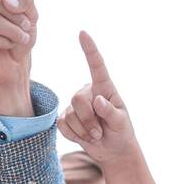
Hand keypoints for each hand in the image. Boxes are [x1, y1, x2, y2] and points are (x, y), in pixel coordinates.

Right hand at [56, 33, 138, 167]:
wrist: (112, 150)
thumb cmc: (121, 132)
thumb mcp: (121, 124)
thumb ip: (111, 112)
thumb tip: (98, 100)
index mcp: (104, 87)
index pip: (96, 66)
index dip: (89, 50)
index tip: (83, 33)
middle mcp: (88, 92)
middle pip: (78, 99)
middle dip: (89, 120)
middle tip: (100, 132)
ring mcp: (75, 105)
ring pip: (70, 115)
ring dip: (84, 131)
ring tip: (95, 135)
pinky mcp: (66, 117)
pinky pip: (62, 125)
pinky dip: (74, 136)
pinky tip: (84, 137)